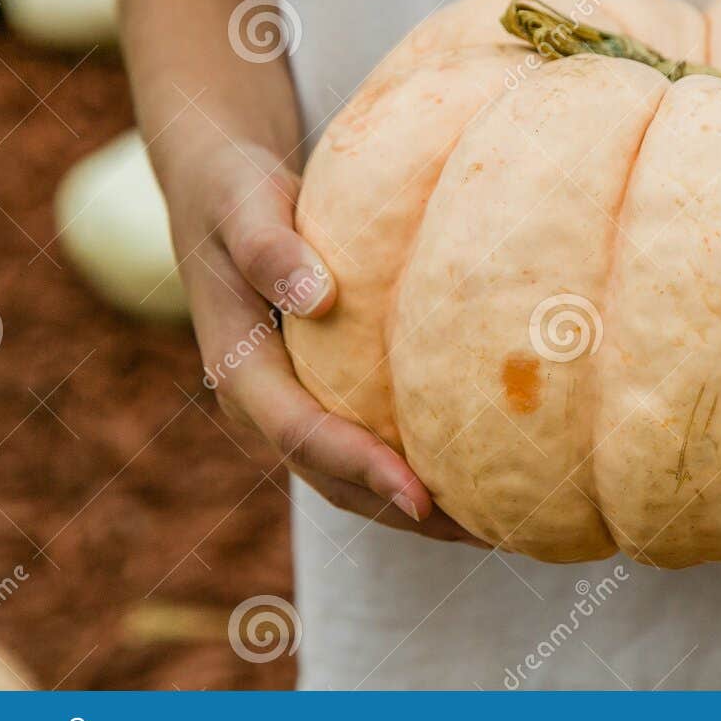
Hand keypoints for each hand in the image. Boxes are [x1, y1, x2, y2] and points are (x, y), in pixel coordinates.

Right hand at [169, 139, 483, 542]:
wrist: (220, 189)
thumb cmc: (236, 190)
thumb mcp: (242, 202)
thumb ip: (269, 248)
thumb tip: (319, 299)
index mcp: (239, 367)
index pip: (301, 435)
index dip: (360, 468)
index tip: (422, 497)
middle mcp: (263, 402)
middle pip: (334, 478)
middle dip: (405, 511)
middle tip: (489, 531)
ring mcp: (291, 403)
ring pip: (352, 475)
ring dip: (417, 506)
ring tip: (500, 523)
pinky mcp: (321, 392)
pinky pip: (369, 441)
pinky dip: (417, 464)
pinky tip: (481, 468)